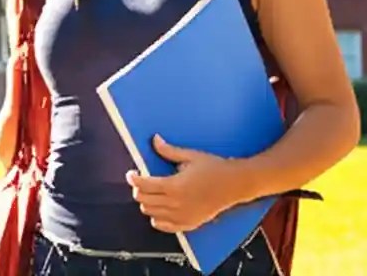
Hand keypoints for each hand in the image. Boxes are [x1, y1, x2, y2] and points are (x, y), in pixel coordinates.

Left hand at [126, 134, 244, 233]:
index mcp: (174, 186)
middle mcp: (175, 204)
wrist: (235, 185)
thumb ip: (169, 151)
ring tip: (152, 193)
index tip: (132, 173)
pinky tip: (160, 208)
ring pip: (151, 213)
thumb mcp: (191, 156)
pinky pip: (163, 226)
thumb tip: (154, 140)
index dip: (133, 178)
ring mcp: (181, 216)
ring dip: (147, 202)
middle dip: (138, 189)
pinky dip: (157, 218)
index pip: (144, 185)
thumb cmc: (214, 169)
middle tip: (141, 181)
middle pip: (143, 200)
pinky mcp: (188, 224)